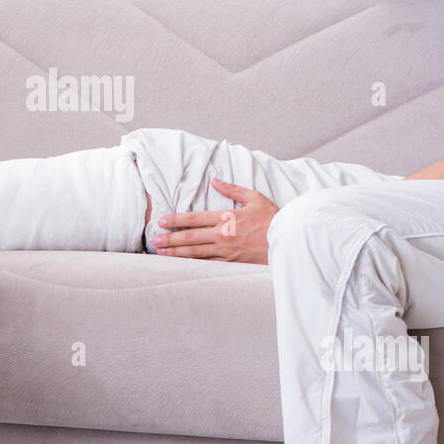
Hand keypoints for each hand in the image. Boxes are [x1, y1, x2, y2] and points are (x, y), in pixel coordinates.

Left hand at [151, 178, 279, 265]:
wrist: (289, 240)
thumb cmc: (273, 218)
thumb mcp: (254, 198)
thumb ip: (232, 188)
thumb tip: (214, 178)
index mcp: (227, 217)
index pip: (195, 218)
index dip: (176, 220)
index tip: (162, 221)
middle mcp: (223, 235)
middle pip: (190, 237)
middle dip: (170, 239)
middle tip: (154, 240)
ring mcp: (227, 251)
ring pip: (196, 253)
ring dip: (177, 253)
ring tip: (161, 253)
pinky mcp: (232, 263)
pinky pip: (208, 264)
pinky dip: (193, 264)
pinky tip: (182, 265)